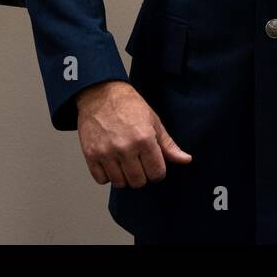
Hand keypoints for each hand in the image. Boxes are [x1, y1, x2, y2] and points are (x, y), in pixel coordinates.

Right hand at [74, 80, 191, 187]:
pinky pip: (101, 179)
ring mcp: (106, 152)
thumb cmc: (128, 105)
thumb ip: (168, 145)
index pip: (157, 173)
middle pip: (138, 182)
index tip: (153, 165)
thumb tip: (186, 160)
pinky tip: (110, 163)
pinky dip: (106, 175)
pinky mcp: (90, 154)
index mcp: (144, 139)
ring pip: (120, 183)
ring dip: (124, 177)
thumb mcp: (153, 121)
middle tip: (138, 163)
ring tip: (124, 163)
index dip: (157, 171)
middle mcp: (125, 148)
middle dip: (141, 175)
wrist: (100, 93)